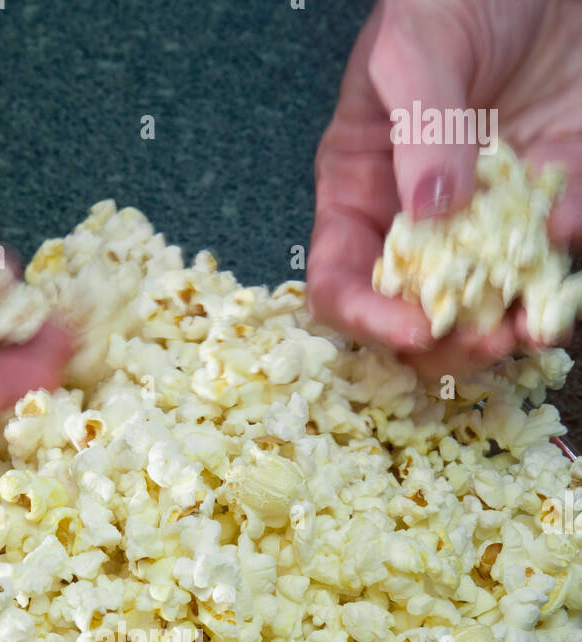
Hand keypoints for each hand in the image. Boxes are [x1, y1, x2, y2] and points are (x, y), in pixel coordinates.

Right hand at [307, 0, 581, 379]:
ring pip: (480, 308)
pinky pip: (549, 257)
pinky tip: (561, 234)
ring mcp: (481, 221)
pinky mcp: (540, 208)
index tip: (415, 325)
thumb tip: (429, 210)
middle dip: (446, 341)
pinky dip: (557, 267)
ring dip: (504, 329)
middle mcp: (416, 219)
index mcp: (360, 188)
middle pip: (410, 315)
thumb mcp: (418, 42)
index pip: (340, 280)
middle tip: (485, 338)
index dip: (368, 316)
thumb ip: (420, 127)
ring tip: (529, 327)